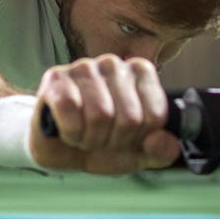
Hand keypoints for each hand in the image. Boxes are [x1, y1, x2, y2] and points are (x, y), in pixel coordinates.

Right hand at [30, 55, 179, 173]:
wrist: (60, 149)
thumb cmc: (100, 144)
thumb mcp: (136, 154)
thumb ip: (160, 151)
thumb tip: (163, 140)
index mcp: (141, 73)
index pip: (155, 116)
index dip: (138, 140)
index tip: (125, 139)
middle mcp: (114, 64)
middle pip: (130, 118)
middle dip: (113, 142)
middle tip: (101, 140)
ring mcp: (84, 67)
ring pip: (100, 115)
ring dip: (90, 139)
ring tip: (84, 135)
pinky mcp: (56, 78)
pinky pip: (71, 111)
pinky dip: (70, 132)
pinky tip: (67, 130)